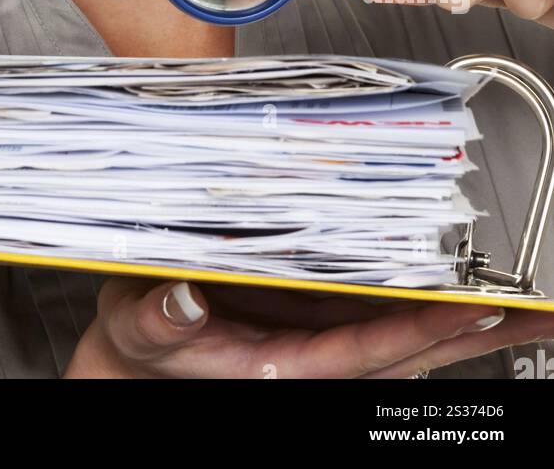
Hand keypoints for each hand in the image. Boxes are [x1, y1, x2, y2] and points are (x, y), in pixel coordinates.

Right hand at [61, 276, 553, 377]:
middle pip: (411, 347)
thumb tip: (183, 294)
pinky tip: (453, 283)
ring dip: (463, 319)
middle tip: (540, 313)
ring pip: (406, 331)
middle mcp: (317, 354)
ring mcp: (322, 337)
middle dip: (475, 332)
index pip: (372, 348)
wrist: (135, 359)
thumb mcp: (138, 328)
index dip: (426, 326)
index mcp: (285, 365)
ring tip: (524, 304)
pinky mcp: (316, 318)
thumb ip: (161, 319)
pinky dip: (423, 299)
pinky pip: (382, 311)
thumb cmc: (142, 345)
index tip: (475, 306)